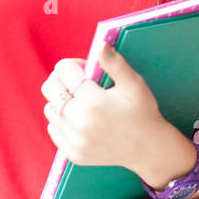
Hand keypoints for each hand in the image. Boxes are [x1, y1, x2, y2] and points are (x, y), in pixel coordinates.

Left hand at [41, 46, 169, 173]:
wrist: (148, 148)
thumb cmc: (143, 112)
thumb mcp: (135, 85)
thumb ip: (115, 64)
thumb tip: (100, 45)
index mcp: (93, 101)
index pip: (64, 70)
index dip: (75, 64)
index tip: (87, 68)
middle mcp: (79, 122)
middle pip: (50, 88)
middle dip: (62, 79)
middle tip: (79, 82)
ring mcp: (74, 140)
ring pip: (50, 109)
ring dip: (61, 100)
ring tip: (82, 102)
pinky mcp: (73, 153)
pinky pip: (53, 129)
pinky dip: (62, 121)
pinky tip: (81, 119)